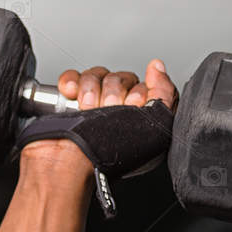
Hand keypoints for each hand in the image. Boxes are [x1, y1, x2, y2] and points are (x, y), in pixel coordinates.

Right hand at [18, 59, 178, 179]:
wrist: (67, 163)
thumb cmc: (109, 155)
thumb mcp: (155, 127)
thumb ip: (165, 93)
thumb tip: (158, 68)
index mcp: (144, 122)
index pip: (148, 87)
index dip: (139, 93)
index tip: (133, 107)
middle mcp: (121, 115)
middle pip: (122, 78)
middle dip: (114, 92)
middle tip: (109, 111)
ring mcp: (95, 108)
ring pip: (98, 74)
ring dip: (91, 89)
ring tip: (88, 109)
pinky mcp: (71, 102)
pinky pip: (74, 77)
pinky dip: (72, 82)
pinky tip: (72, 94)